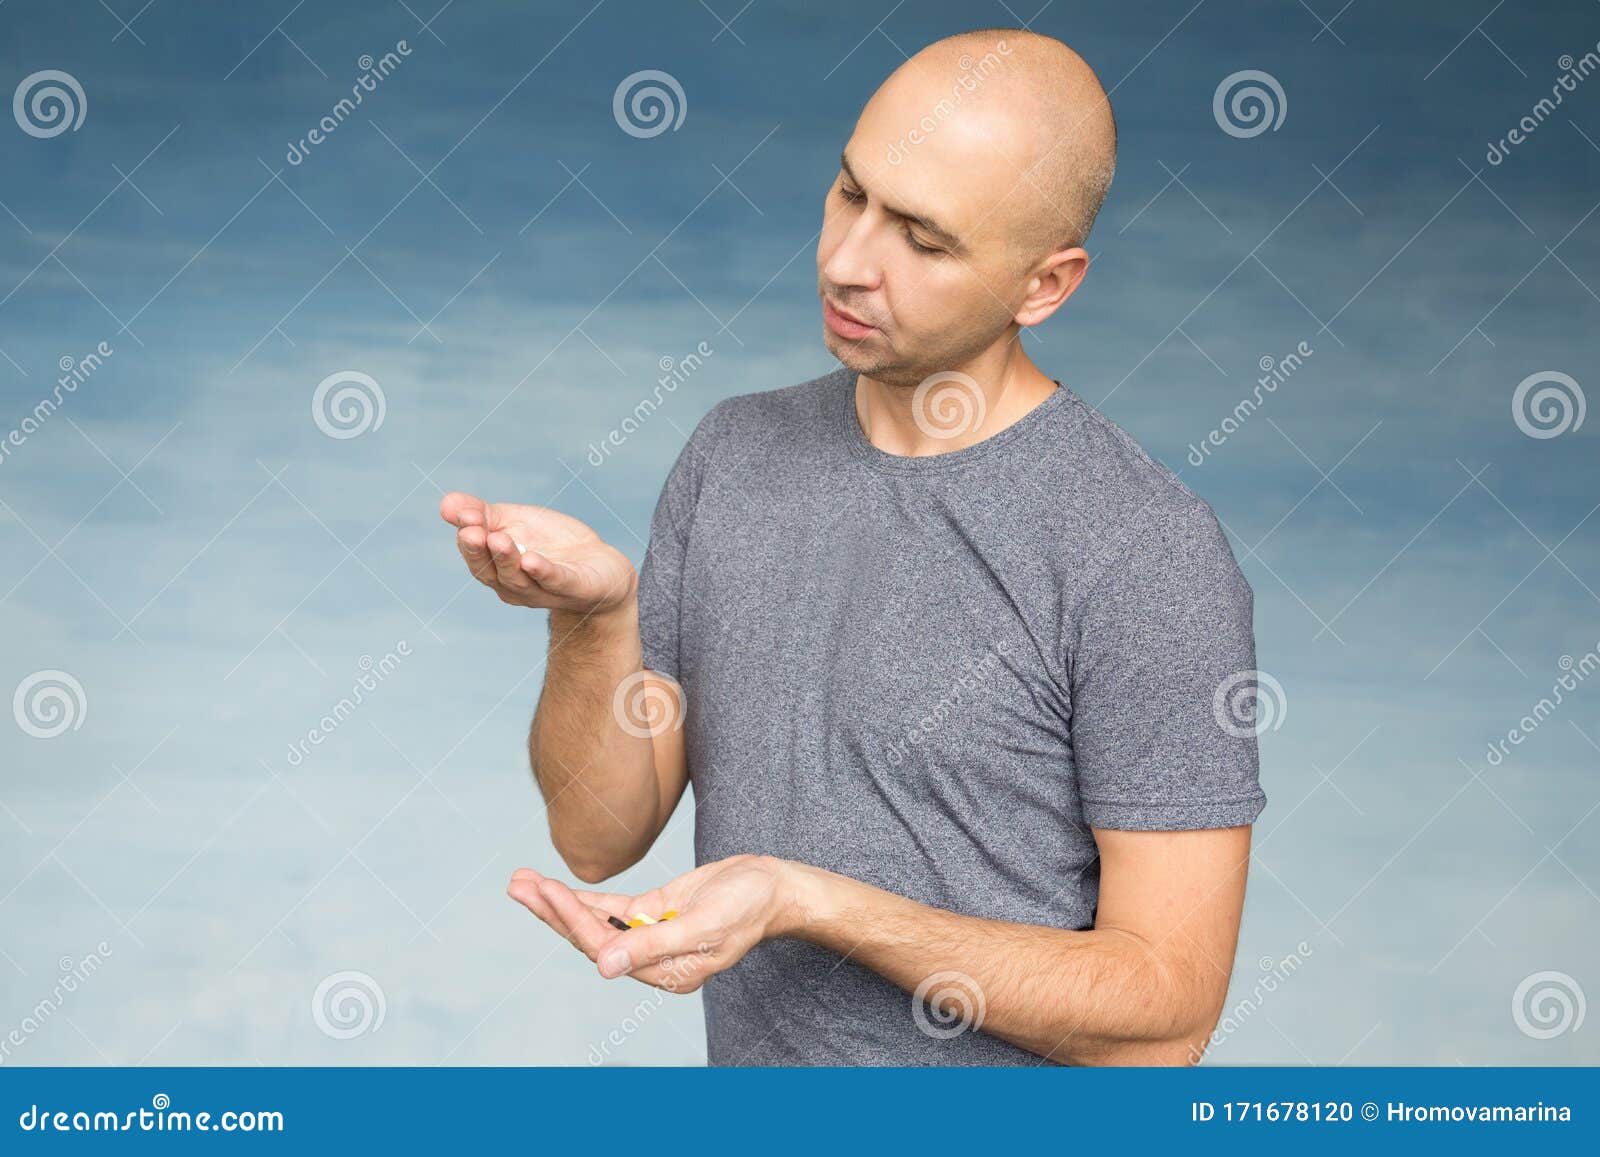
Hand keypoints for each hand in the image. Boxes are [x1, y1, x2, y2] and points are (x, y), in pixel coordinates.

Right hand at [439, 491, 636, 613]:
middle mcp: (514, 585)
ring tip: (497, 538)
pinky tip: (532, 560)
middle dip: (478, 550)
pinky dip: (543, 572)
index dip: (467, 536)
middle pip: (490, 571)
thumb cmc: (550, 544)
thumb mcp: (515, 522)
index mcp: (496, 569)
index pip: (476, 555)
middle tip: (471, 530)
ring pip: (518, 578)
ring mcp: (543, 590)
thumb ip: (481, 513)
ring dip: (506, 559)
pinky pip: (555, 581)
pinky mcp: (575, 588)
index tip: (462, 514)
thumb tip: (446, 504)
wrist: (599, 566)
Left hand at [505, 855, 806, 990]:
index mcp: (665, 973)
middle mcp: (651, 960)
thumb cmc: (748, 906)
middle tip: (517, 885)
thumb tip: (604, 967)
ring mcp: (650, 936)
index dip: (574, 920)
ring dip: (559, 902)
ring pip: (595, 921)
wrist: (773, 886)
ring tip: (523, 882)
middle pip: (589, 937)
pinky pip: (611, 908)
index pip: (605, 947)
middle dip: (551, 911)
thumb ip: (653, 946)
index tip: (547, 891)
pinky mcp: (654, 913)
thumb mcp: (704, 924)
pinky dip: (584, 897)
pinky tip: (554, 888)